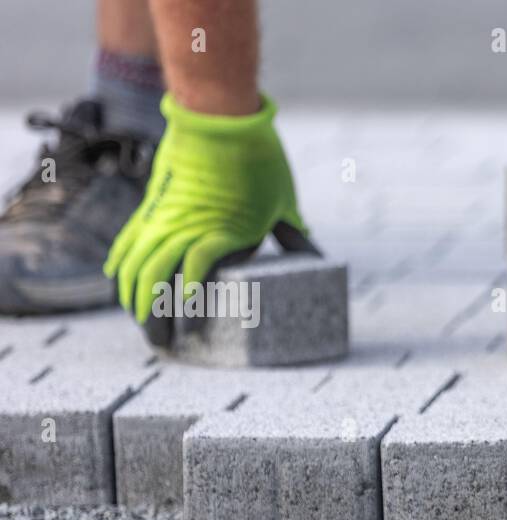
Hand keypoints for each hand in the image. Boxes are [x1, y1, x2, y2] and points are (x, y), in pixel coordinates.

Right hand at [104, 93, 312, 340]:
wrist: (220, 111)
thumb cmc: (259, 155)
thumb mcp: (282, 200)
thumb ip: (291, 229)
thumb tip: (312, 250)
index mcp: (220, 230)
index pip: (196, 276)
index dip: (189, 308)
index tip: (191, 333)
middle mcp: (185, 226)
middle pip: (158, 278)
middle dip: (154, 316)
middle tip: (160, 344)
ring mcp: (164, 214)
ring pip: (137, 262)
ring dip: (133, 296)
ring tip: (138, 322)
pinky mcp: (153, 202)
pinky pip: (130, 237)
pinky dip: (121, 262)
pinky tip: (117, 281)